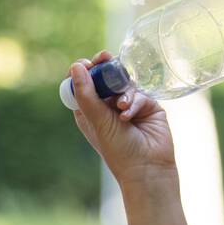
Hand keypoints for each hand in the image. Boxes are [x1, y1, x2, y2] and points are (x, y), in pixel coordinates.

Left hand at [69, 49, 177, 185]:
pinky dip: (134, 102)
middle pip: (105, 78)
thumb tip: (75, 66)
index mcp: (90, 111)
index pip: (83, 84)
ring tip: (120, 108)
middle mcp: (108, 107)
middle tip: (105, 57)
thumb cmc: (118, 149)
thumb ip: (86, 94)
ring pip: (124, 83)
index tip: (86, 63)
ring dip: (122, 92)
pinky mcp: (148, 106)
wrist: (147, 167)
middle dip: (105, 68)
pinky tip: (130, 116)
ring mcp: (129, 106)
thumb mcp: (96, 120)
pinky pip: (140, 93)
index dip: (84, 71)